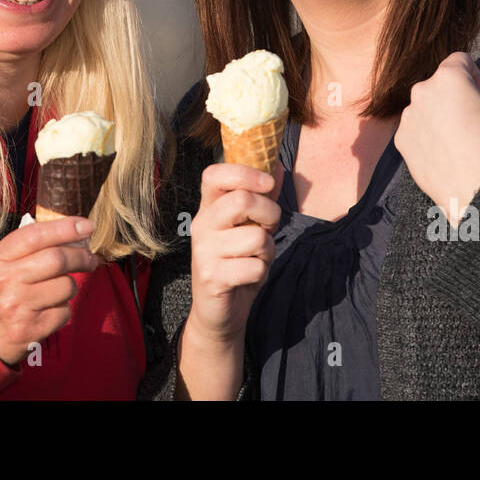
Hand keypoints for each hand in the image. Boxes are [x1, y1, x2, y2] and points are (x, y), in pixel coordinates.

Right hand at [0, 216, 98, 365]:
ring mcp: (18, 307)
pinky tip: (49, 310)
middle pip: (57, 259)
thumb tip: (71, 234)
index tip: (87, 226)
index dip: (65, 227)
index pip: (35, 235)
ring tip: (60, 289)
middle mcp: (6, 281)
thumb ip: (26, 248)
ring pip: (66, 286)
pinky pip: (64, 312)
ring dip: (71, 285)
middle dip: (81, 256)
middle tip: (89, 258)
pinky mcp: (31, 330)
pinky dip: (63, 309)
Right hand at [187, 162, 282, 345]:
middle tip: (269, 227)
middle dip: (269, 213)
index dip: (244, 172)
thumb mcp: (250, 227)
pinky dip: (261, 273)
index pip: (214, 174)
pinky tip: (249, 277)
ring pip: (256, 237)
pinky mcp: (212, 277)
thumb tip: (278, 167)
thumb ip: (262, 198)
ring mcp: (204, 252)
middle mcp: (201, 225)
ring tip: (256, 258)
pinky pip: (255, 266)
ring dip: (268, 250)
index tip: (267, 183)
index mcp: (208, 208)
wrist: (218, 312)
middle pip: (242, 200)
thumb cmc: (237, 263)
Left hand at [395, 52, 479, 224]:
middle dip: (453, 94)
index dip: (474, 74)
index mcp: (448, 78)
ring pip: (425, 106)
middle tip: (469, 117)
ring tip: (456, 138)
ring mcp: (408, 116)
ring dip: (437, 114)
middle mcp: (421, 91)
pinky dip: (426, 134)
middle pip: (439, 83)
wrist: (471, 188)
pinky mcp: (401, 138)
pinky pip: (415, 128)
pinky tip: (443, 150)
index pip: (460, 59)